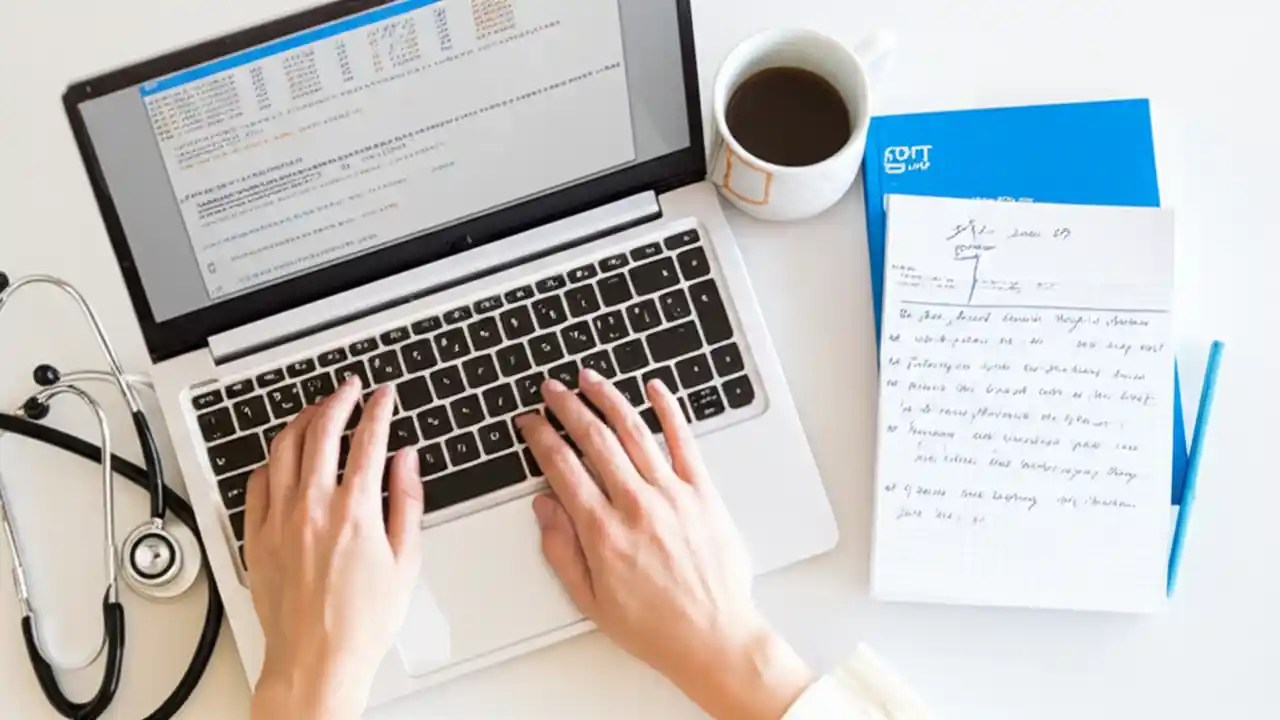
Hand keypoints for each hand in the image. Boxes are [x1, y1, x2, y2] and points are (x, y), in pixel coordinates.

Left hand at [243, 377, 423, 719]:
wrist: (317, 660)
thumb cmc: (362, 621)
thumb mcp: (406, 560)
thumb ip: (407, 501)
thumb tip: (406, 461)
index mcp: (355, 511)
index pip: (368, 439)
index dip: (379, 408)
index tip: (384, 396)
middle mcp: (313, 507)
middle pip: (321, 431)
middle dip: (338, 400)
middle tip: (349, 389)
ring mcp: (279, 519)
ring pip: (284, 448)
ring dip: (302, 420)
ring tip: (316, 410)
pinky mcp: (256, 537)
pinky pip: (257, 482)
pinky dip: (272, 460)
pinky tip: (282, 456)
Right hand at [518, 370, 813, 719]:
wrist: (714, 638)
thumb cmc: (655, 626)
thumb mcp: (590, 599)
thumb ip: (562, 549)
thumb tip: (544, 507)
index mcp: (603, 532)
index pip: (562, 468)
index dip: (541, 438)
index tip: (530, 423)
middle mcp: (636, 506)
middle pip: (594, 439)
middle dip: (568, 407)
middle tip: (552, 390)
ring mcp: (672, 495)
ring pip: (634, 431)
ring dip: (608, 398)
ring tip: (590, 379)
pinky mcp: (703, 494)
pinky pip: (684, 441)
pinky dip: (669, 410)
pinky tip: (655, 389)